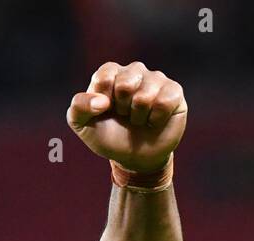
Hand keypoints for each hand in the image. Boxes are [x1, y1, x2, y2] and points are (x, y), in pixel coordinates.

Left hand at [67, 62, 186, 173]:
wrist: (133, 156)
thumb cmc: (107, 135)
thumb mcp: (82, 124)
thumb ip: (79, 108)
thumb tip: (102, 102)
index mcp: (111, 73)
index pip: (104, 76)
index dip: (102, 100)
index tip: (105, 110)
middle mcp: (134, 71)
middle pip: (125, 84)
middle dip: (121, 109)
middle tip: (123, 116)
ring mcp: (156, 79)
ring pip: (144, 96)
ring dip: (138, 117)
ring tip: (138, 119)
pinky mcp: (174, 91)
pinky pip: (164, 102)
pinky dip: (155, 119)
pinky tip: (153, 121)